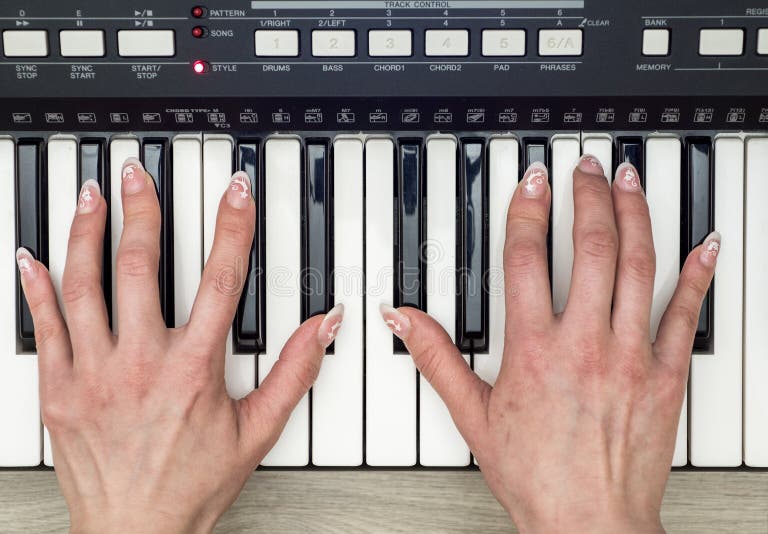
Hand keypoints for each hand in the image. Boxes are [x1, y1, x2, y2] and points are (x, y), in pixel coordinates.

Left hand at [17, 158, 343, 532]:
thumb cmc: (192, 485)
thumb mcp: (257, 430)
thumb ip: (295, 372)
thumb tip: (323, 326)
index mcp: (193, 369)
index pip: (220, 279)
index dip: (231, 226)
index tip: (233, 190)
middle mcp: (139, 365)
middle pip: (139, 268)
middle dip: (141, 211)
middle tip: (139, 173)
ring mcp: (92, 376)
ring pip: (84, 287)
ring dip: (87, 233)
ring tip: (92, 195)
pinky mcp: (58, 392)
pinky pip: (44, 329)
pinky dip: (36, 288)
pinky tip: (31, 258)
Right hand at [381, 156, 718, 532]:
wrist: (588, 523)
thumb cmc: (535, 475)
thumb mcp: (472, 415)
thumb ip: (435, 357)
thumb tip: (403, 319)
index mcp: (534, 350)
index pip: (527, 260)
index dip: (529, 212)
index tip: (533, 184)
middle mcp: (585, 344)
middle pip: (591, 248)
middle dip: (588, 197)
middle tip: (587, 167)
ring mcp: (631, 356)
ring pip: (638, 267)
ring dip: (635, 216)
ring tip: (631, 180)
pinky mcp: (666, 375)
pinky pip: (687, 315)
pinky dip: (698, 275)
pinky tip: (705, 245)